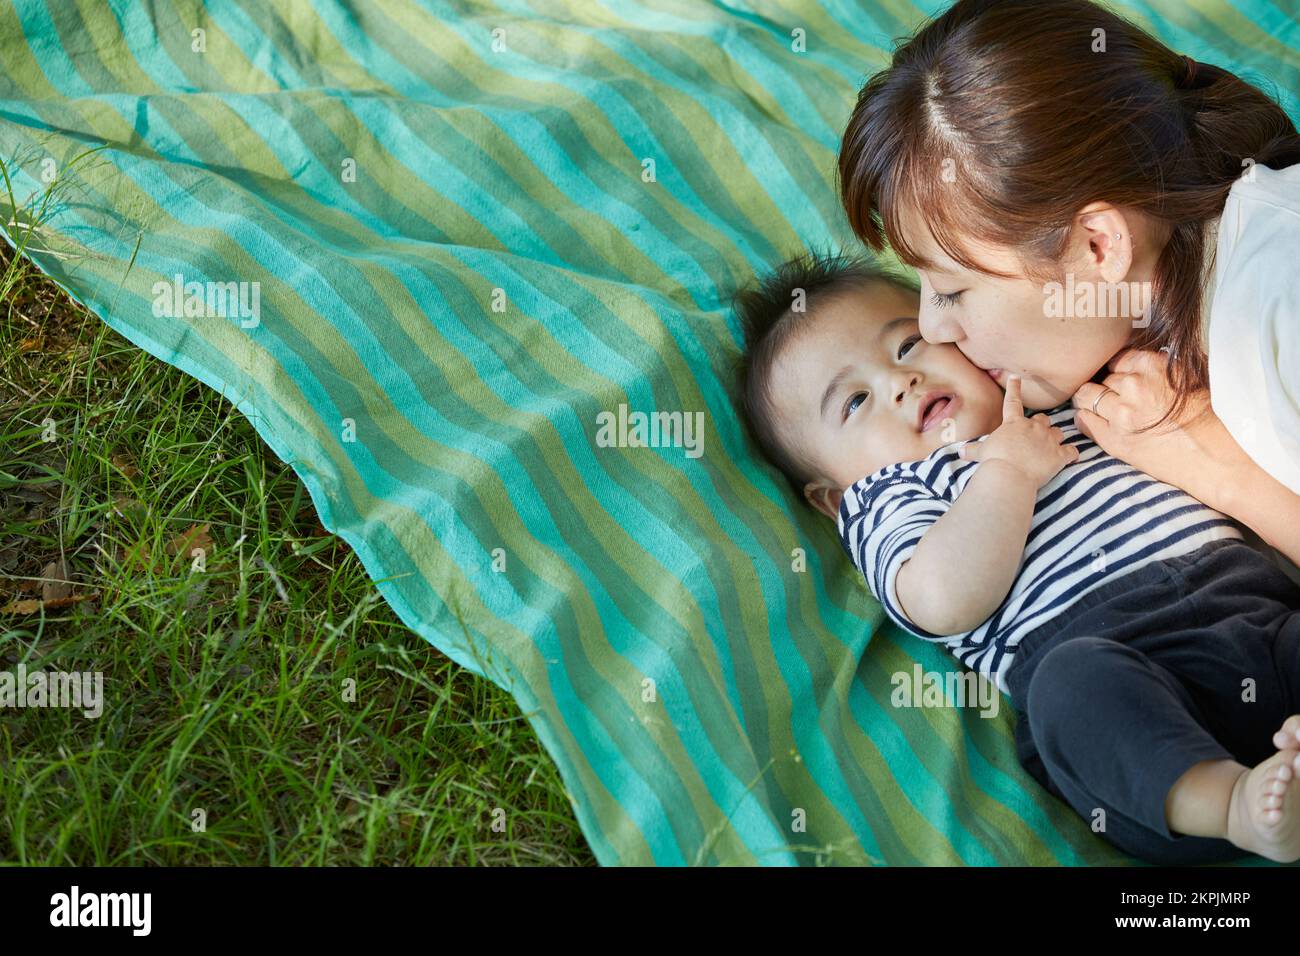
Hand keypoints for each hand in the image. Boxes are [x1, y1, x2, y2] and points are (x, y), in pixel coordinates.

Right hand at [958, 375, 1078, 486]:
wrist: (1010, 475)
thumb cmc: (993, 461)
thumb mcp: (981, 453)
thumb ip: (973, 450)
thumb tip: (960, 451)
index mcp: (1014, 423)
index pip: (1012, 401)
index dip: (1013, 388)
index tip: (1016, 377)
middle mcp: (1033, 427)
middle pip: (1043, 419)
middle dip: (1040, 424)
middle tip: (1036, 433)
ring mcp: (1049, 440)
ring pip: (1058, 432)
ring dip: (1055, 438)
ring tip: (1050, 446)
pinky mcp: (1060, 455)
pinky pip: (1071, 451)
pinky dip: (1071, 454)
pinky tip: (1070, 457)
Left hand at [1072, 349, 1243, 504]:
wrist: (1219, 458)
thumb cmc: (1213, 418)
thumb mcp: (1194, 377)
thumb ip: (1167, 364)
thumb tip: (1153, 353)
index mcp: (1153, 366)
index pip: (1118, 358)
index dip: (1119, 369)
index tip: (1121, 377)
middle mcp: (1133, 386)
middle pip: (1103, 378)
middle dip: (1107, 386)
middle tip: (1115, 397)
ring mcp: (1120, 413)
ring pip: (1085, 396)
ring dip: (1090, 400)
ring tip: (1100, 408)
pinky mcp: (1113, 440)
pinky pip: (1083, 421)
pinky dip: (1085, 419)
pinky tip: (1094, 421)